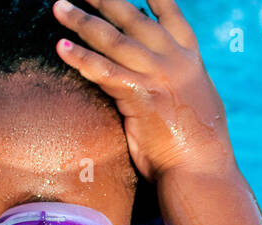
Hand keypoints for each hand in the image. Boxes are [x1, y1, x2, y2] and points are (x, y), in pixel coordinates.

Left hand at [52, 0, 234, 181]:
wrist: (202, 170)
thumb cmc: (201, 144)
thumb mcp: (198, 101)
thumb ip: (183, 79)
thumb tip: (174, 72)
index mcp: (191, 59)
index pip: (170, 13)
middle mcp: (174, 61)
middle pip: (132, 18)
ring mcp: (157, 76)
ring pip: (113, 40)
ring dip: (82, 21)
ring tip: (59, 7)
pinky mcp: (139, 96)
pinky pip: (104, 72)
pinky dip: (82, 59)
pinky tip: (62, 49)